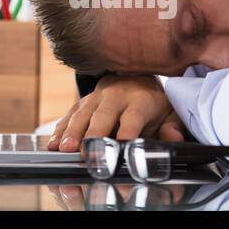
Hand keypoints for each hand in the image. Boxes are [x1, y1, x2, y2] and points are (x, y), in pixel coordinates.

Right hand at [46, 75, 185, 151]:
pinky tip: (53, 144)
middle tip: (86, 153)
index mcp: (139, 101)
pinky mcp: (82, 102)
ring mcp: (96, 98)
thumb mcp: (169, 112)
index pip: (133, 116)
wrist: (134, 76)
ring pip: (82, 115)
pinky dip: (60, 130)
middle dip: (93, 135)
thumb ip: (172, 128)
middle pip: (103, 116)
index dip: (128, 129)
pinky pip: (69, 115)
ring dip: (72, 133)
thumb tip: (175, 139)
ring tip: (65, 149)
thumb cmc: (152, 102)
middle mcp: (115, 97)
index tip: (124, 142)